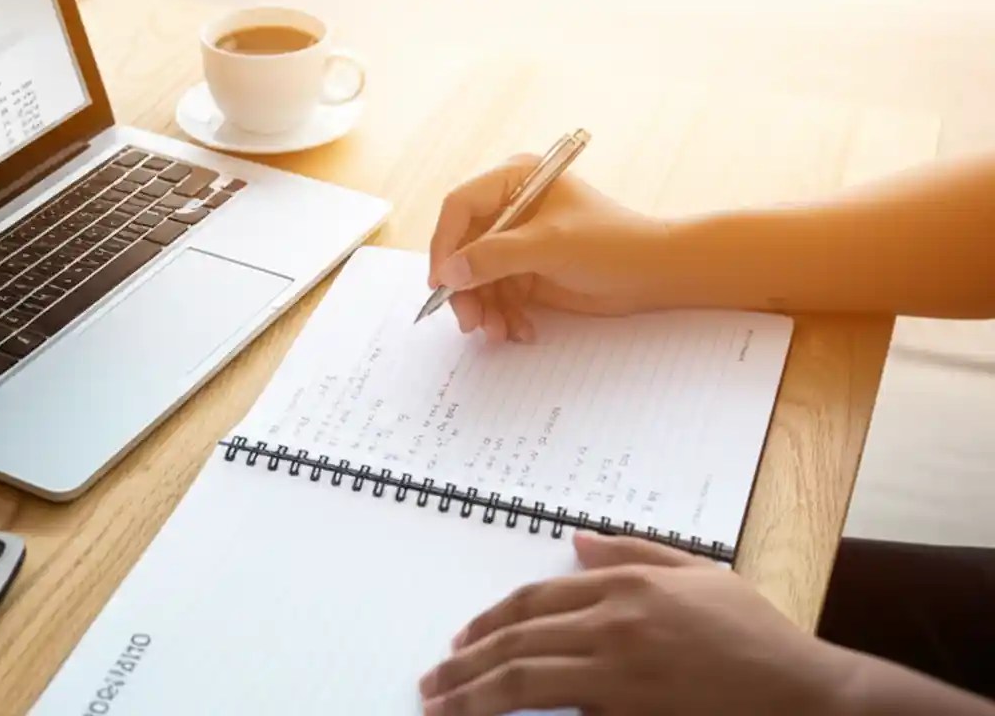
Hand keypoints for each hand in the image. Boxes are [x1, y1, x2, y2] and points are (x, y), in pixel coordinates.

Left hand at [417, 531, 855, 715]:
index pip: (535, 599)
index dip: (490, 620)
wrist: (805, 697)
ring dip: (473, 694)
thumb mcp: (702, 574)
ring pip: (525, 680)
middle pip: (518, 639)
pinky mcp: (627, 715)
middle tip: (433, 680)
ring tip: (440, 705)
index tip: (462, 642)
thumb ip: (637, 551)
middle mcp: (615, 624)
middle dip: (465, 661)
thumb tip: (578, 539)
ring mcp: (620, 675)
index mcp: (629, 586)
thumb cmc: (757, 638)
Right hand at [428, 155, 674, 342]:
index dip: (445, 245)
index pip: (460, 208)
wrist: (654, 273)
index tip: (441, 283)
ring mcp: (517, 241)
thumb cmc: (611, 243)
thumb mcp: (549, 246)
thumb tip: (448, 273)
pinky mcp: (526, 270)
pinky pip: (498, 295)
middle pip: (464, 248)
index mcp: (513, 180)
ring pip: (478, 277)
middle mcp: (510, 208)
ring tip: (497, 333)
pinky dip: (504, 315)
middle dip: (466, 288)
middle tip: (469, 321)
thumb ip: (495, 256)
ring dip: (484, 309)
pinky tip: (520, 330)